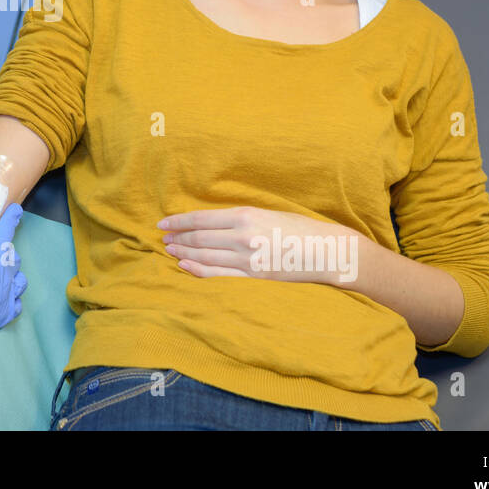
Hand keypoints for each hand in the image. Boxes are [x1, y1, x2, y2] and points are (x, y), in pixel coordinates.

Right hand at [0, 204, 27, 371]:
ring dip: (13, 277)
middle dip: (5, 256)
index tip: (17, 210)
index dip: (11, 217)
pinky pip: (17, 303)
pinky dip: (12, 299)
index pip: (6, 229)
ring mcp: (9, 293)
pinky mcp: (6, 313)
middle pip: (14, 258)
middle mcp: (7, 272)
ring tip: (1, 280)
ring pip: (20, 280)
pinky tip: (4, 299)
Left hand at [158, 206, 365, 284]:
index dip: (179, 221)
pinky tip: (185, 266)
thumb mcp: (266, 213)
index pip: (201, 219)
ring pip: (205, 256)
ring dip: (184, 253)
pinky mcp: (253, 275)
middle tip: (163, 237)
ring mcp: (247, 258)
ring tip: (170, 250)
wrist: (325, 250)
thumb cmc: (297, 227)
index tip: (164, 222)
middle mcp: (242, 236)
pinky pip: (219, 273)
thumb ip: (239, 218)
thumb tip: (210, 222)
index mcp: (245, 215)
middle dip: (178, 238)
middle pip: (199, 238)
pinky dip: (198, 270)